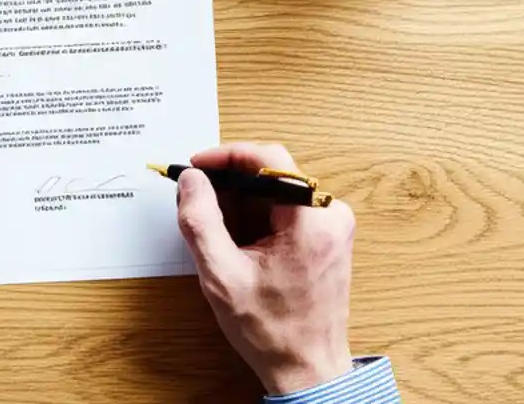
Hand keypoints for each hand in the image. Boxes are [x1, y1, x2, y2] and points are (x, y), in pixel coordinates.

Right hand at [177, 143, 354, 394]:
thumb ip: (201, 221)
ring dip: (242, 204)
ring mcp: (333, 226)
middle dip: (230, 185)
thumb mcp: (222, 276)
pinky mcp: (327, 237)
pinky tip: (241, 245)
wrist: (307, 368)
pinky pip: (286, 208)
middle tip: (198, 202)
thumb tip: (191, 181)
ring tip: (219, 235)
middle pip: (271, 173)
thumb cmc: (272, 331)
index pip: (269, 158)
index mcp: (311, 220)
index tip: (197, 165)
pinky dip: (258, 217)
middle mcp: (330, 215)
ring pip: (276, 191)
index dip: (227, 155)